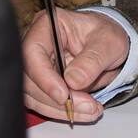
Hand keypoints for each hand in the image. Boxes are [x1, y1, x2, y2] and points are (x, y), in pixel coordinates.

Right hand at [21, 8, 131, 122]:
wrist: (108, 46)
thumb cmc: (105, 36)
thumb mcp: (109, 42)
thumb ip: (93, 60)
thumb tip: (74, 81)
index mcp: (47, 25)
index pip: (32, 52)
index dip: (44, 77)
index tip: (64, 95)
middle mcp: (36, 45)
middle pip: (29, 77)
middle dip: (56, 98)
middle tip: (87, 106)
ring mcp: (36, 66)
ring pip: (33, 95)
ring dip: (59, 109)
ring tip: (90, 110)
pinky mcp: (41, 84)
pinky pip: (42, 103)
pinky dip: (61, 112)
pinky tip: (83, 111)